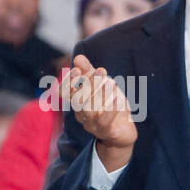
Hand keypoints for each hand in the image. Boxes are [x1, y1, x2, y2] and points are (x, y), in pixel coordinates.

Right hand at [62, 54, 136, 170]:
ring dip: (100, 94)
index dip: (69, 81)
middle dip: (88, 83)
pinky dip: (110, 110)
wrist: (123, 132)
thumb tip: (78, 57)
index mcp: (78, 102)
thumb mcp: (101, 86)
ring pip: (90, 110)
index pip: (66, 92)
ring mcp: (92, 125)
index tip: (77, 69)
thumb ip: (89, 72)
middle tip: (101, 71)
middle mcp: (82, 114)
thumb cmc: (109, 106)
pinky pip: (104, 122)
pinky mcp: (106, 132)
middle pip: (79, 99)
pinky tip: (116, 99)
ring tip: (110, 82)